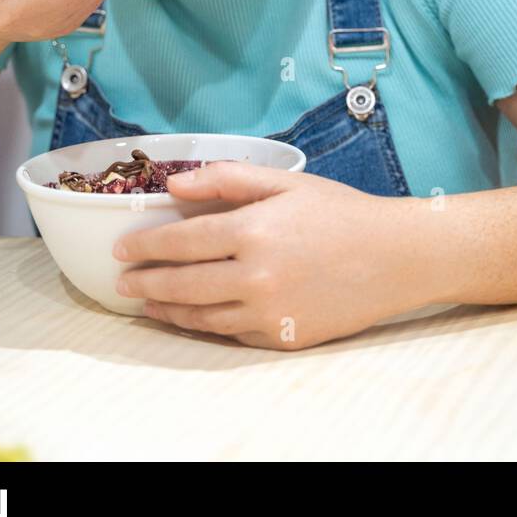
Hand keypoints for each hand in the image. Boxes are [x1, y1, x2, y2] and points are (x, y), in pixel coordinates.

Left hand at [112, 163, 415, 349]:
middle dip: (144, 282)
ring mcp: (269, 312)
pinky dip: (203, 326)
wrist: (394, 257)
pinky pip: (230, 334)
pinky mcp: (282, 338)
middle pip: (182, 283)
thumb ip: (227, 179)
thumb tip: (175, 184)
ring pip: (200, 317)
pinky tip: (190, 316)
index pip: (181, 242)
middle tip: (122, 282)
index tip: (121, 246)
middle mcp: (257, 276)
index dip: (145, 245)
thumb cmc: (340, 212)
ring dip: (166, 309)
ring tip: (147, 302)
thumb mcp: (286, 182)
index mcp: (254, 231)